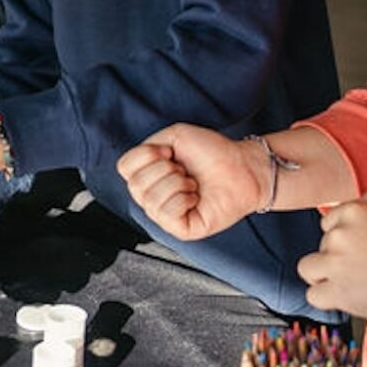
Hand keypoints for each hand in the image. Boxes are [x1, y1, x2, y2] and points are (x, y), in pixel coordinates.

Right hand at [116, 124, 265, 241]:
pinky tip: (195, 198)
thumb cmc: (213, 152)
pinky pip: (167, 213)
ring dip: (176, 184)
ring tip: (192, 184)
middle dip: (164, 170)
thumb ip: (147, 147)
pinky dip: (183, 199)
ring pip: (150, 199)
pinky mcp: (181, 229)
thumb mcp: (174, 137)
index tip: (169, 152)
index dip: (146, 155)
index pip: (124, 167)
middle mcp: (153, 197)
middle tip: (184, 170)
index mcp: (149, 175)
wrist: (242, 167)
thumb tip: (136, 171)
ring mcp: (166, 215)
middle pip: (134, 184)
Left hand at [296, 193, 366, 322]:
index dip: (344, 238)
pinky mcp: (337, 291)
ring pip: (308, 267)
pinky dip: (327, 299)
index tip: (360, 250)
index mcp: (355, 211)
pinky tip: (345, 297)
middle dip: (338, 256)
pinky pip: (313, 295)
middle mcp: (340, 234)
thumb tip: (359, 200)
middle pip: (322, 244)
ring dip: (324, 275)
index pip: (329, 222)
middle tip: (364, 268)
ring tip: (349, 282)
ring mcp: (336, 263)